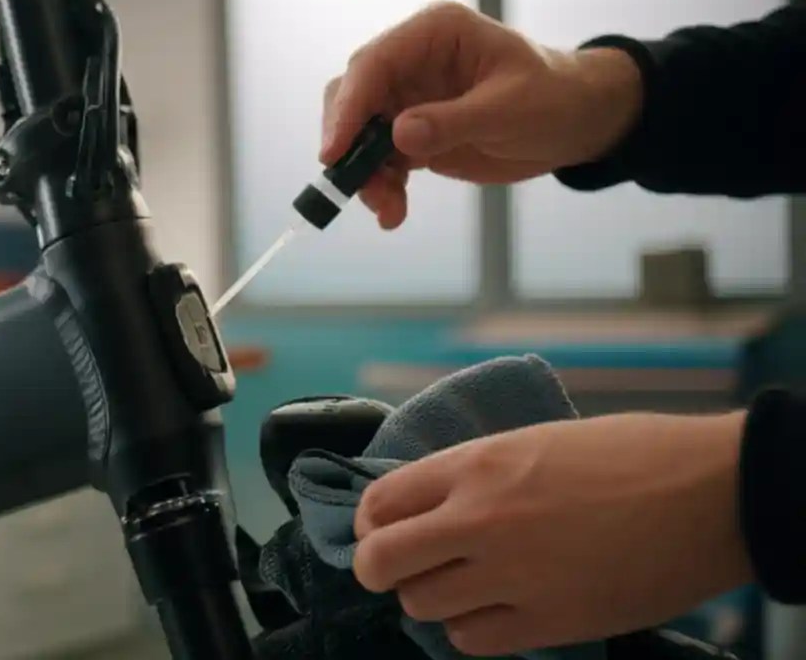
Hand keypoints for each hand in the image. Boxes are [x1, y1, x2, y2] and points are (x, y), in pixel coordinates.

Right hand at [321, 1, 642, 229]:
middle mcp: (412, 61)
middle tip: (356, 185)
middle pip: (354, 97)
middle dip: (349, 144)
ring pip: (360, 135)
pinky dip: (381, 187)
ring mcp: (408, 98)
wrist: (574, 125)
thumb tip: (399, 135)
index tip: (334, 151)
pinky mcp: (412, 132)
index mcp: (434, 34)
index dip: (348, 107)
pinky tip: (393, 212)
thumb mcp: (510, 109)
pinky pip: (379, 160)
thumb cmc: (553, 99)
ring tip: (388, 208)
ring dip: (365, 175)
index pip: (374, 63)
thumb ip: (453, 121)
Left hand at [352, 411, 752, 656]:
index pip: (378, 503)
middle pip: (379, 561)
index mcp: (476, 465)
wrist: (710, 493)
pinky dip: (471, 630)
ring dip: (431, 598)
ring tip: (461, 586)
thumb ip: (473, 475)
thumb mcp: (533, 442)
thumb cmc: (630, 455)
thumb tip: (426, 505)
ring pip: (420, 606)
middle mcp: (479, 521)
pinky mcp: (548, 623)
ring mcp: (511, 576)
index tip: (382, 531)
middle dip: (379, 567)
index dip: (371, 523)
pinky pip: (470, 641)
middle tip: (399, 568)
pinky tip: (494, 611)